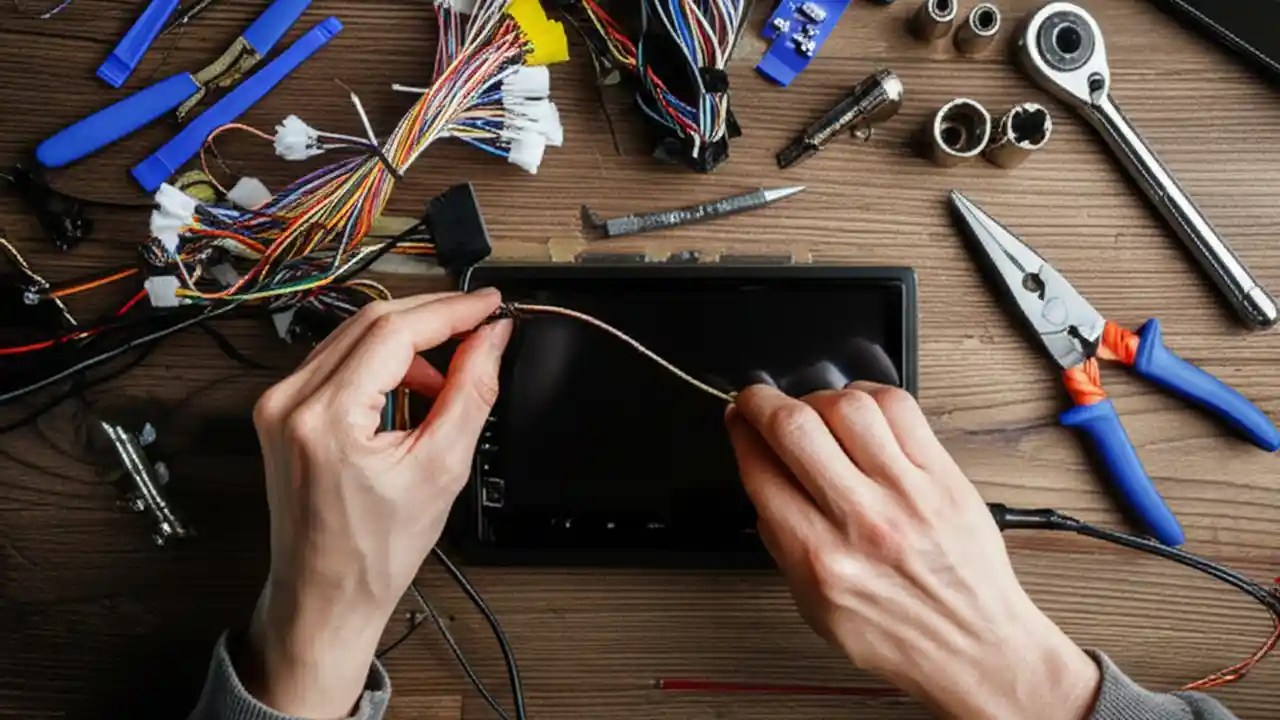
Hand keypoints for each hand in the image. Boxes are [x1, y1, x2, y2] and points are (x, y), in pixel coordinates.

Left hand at [243, 290, 510, 716]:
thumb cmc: (374, 551)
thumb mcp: (441, 469)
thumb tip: (491, 340)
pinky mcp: (282, 411)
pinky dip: (382, 363)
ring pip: (354, 336)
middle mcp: (290, 402)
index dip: (451, 310)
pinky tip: (412, 388)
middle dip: (433, 317)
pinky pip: (339, 361)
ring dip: (409, 342)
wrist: (327, 594)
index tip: (488, 305)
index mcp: (326, 418)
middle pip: (371, 321)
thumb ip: (470, 392)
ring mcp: (279, 404)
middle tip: (480, 324)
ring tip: (447, 376)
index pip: (395, 330)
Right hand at [726, 383, 1099, 718]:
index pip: (761, 472)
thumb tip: (762, 479)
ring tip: (813, 409)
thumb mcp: (814, 608)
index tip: (737, 421)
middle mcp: (863, 521)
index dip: (739, 434)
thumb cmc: (901, 634)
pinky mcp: (944, 475)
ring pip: (848, 406)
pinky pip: (900, 408)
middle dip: (761, 402)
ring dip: (817, 397)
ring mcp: (908, 493)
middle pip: (796, 429)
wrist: (976, 648)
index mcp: (821, 560)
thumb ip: (782, 544)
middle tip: (756, 399)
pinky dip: (868, 394)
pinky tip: (859, 408)